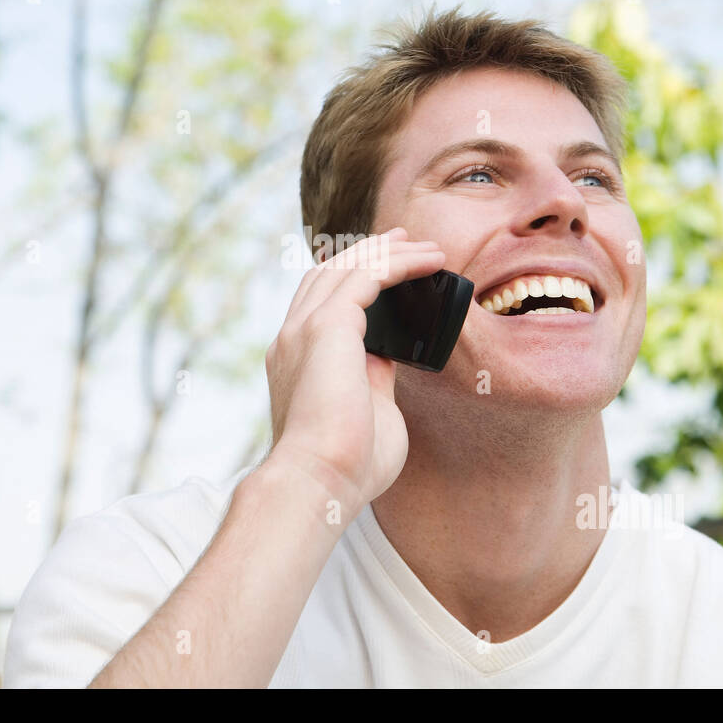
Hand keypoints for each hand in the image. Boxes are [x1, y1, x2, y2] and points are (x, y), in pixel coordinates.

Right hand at [265, 227, 445, 511]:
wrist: (318, 483)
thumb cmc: (346, 466)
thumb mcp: (365, 411)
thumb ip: (373, 379)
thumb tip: (389, 359)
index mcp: (297, 360)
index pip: (321, 303)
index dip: (355, 278)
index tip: (388, 268)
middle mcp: (293, 338)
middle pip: (329, 273)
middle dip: (369, 252)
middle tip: (405, 239)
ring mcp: (304, 330)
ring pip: (347, 267)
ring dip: (388, 252)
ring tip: (426, 247)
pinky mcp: (327, 327)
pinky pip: (368, 276)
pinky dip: (398, 263)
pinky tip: (429, 262)